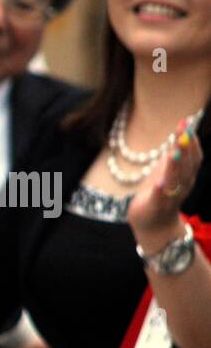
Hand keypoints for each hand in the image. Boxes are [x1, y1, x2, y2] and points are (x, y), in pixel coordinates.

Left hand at [129, 118, 202, 246]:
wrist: (153, 224)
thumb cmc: (160, 193)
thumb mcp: (168, 170)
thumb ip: (174, 153)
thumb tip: (181, 130)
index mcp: (187, 176)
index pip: (193, 156)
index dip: (191, 140)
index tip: (186, 123)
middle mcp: (183, 186)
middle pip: (188, 167)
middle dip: (186, 150)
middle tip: (183, 132)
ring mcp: (171, 198)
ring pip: (176, 181)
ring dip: (176, 167)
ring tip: (174, 152)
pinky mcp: (156, 208)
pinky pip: (160, 200)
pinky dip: (161, 191)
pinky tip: (160, 182)